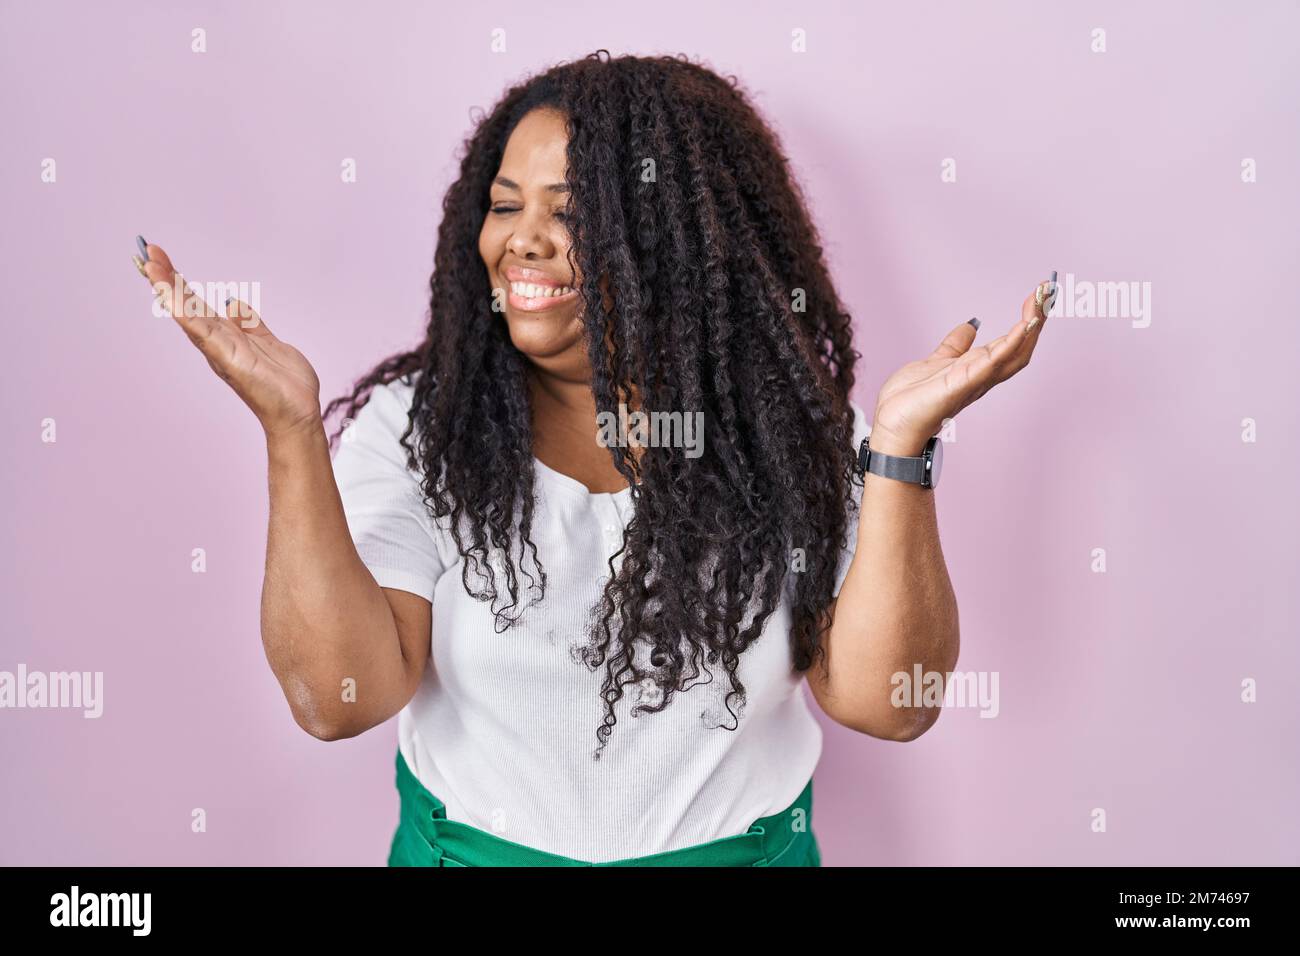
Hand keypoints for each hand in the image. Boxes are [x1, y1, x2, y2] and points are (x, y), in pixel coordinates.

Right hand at [134, 239, 322, 437]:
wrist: (297, 412)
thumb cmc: (283, 383)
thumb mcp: (266, 341)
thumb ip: (248, 323)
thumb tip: (231, 303)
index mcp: (225, 336)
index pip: (196, 303)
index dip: (178, 280)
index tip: (159, 256)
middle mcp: (217, 342)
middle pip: (187, 305)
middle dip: (166, 278)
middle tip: (146, 250)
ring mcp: (220, 350)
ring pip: (189, 315)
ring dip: (169, 290)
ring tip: (150, 265)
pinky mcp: (229, 359)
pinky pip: (203, 332)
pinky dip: (185, 314)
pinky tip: (170, 297)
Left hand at [869, 277, 1054, 455]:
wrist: (893, 424)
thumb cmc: (912, 401)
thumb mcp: (937, 362)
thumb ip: (955, 345)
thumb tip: (972, 325)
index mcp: (977, 368)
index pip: (1012, 341)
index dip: (1028, 319)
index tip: (1039, 294)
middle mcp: (982, 375)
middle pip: (1021, 346)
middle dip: (1037, 318)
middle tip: (1048, 290)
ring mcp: (974, 380)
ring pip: (1013, 353)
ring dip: (1030, 326)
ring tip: (1042, 301)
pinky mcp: (960, 385)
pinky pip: (991, 363)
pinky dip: (1010, 344)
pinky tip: (1023, 326)